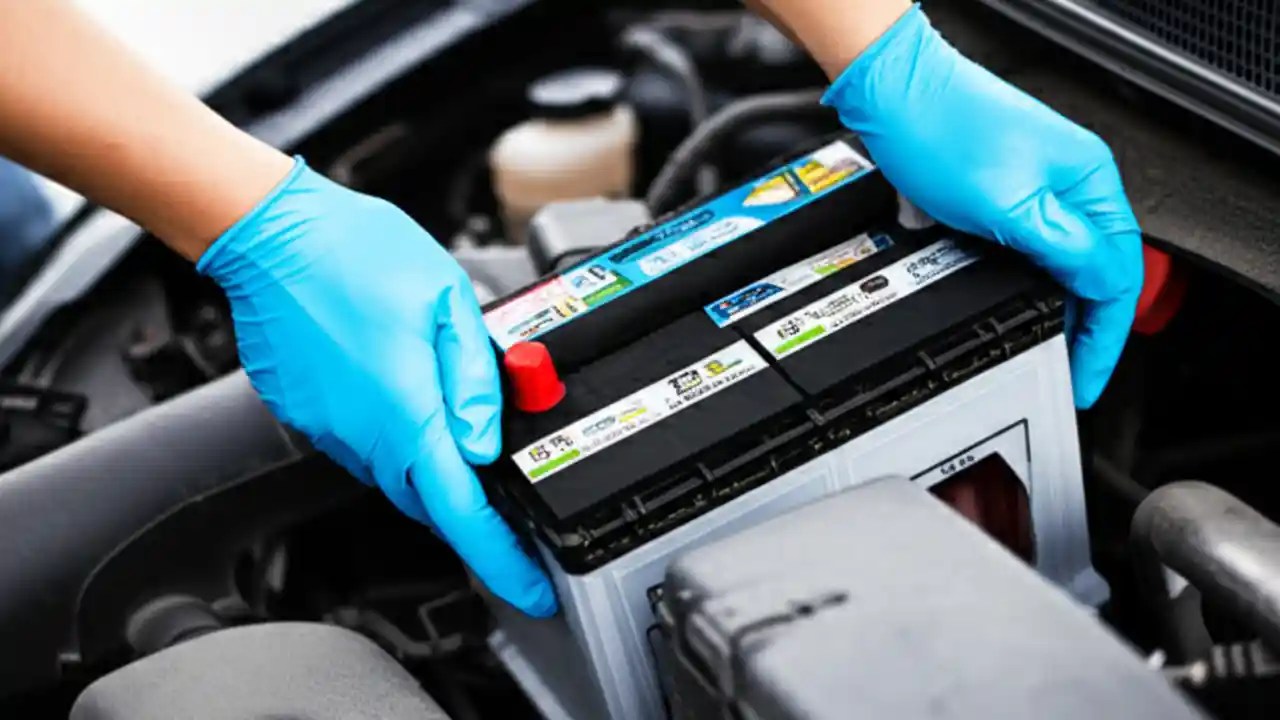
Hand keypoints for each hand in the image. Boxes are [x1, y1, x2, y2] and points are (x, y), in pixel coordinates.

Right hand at [198, 159, 556, 616]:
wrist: (271, 232)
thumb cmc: (356, 252)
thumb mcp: (448, 300)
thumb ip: (475, 377)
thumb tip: (486, 444)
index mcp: (407, 411)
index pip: (463, 514)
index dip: (503, 560)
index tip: (532, 589)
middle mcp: (365, 434)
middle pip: (433, 501)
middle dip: (474, 512)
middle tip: (510, 502)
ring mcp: (331, 430)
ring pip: (400, 475)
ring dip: (435, 467)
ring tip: (460, 429)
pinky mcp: (310, 417)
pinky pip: (367, 448)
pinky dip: (398, 440)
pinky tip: (409, 397)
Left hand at [821, 4, 1141, 407]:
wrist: (891, 95)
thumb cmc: (942, 133)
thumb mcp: (1012, 208)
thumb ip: (1066, 251)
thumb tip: (1105, 286)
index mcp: (1090, 183)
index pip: (1118, 275)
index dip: (1104, 337)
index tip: (1087, 377)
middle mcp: (1072, 181)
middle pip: (1096, 270)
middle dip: (1085, 327)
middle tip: (1067, 370)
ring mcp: (1039, 182)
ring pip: (1063, 259)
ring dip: (1057, 303)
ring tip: (1044, 343)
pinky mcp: (1004, 185)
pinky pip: (1031, 242)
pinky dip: (1027, 277)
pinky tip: (1013, 294)